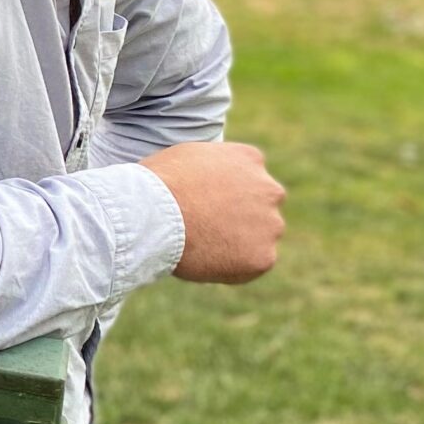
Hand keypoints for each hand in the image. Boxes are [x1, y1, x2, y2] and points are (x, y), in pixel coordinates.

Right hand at [139, 141, 284, 283]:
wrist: (152, 214)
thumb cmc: (157, 184)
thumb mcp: (187, 157)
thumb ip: (210, 167)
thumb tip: (208, 178)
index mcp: (250, 159)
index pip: (247, 178)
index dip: (223, 193)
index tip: (201, 204)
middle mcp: (269, 190)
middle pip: (260, 207)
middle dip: (239, 216)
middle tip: (203, 227)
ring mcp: (270, 224)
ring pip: (259, 237)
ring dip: (238, 242)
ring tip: (199, 245)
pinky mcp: (263, 257)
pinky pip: (252, 264)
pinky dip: (233, 266)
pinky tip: (204, 260)